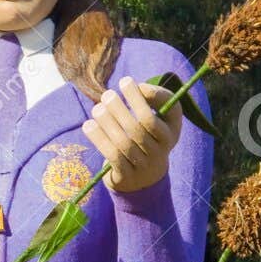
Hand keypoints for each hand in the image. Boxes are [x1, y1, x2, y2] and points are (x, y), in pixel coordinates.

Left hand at [83, 78, 180, 194]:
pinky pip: (113, 156)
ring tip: (97, 109)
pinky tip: (88, 126)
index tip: (126, 81)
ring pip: (125, 142)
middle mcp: (163, 150)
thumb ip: (150, 100)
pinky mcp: (128, 177)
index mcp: (172, 131)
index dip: (149, 94)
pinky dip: (99, 139)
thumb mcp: (156, 119)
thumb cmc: (146, 138)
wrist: (144, 180)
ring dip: (108, 123)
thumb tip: (137, 86)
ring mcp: (146, 166)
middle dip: (122, 108)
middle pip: (142, 126)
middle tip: (107, 95)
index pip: (168, 110)